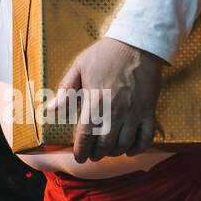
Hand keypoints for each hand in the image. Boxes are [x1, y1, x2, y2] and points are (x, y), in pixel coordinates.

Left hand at [44, 37, 163, 161]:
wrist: (138, 43)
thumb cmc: (105, 54)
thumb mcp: (80, 66)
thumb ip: (65, 89)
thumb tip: (51, 109)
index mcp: (95, 100)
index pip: (85, 136)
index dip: (80, 151)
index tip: (79, 157)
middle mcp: (115, 110)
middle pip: (104, 145)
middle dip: (96, 154)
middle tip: (93, 155)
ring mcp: (134, 112)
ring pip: (124, 144)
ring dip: (115, 152)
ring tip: (109, 151)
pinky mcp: (149, 110)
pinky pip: (146, 137)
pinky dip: (138, 148)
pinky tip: (130, 150)